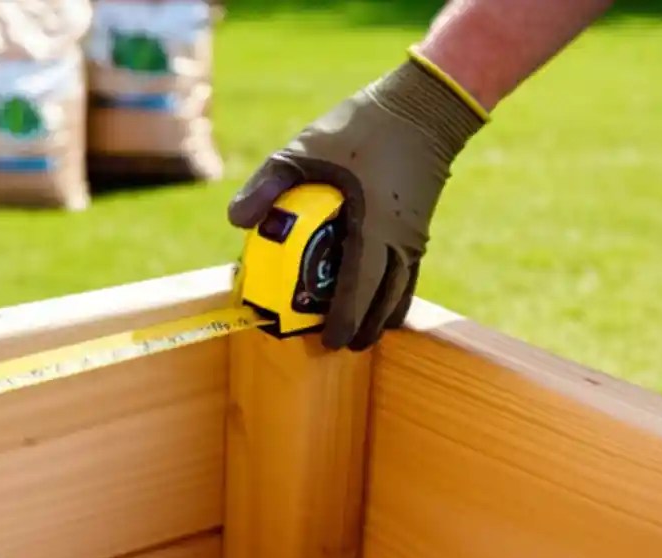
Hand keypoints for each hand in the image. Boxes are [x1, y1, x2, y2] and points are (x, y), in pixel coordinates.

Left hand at [227, 52, 486, 349]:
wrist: (425, 106)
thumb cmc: (362, 126)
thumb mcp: (305, 150)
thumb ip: (268, 184)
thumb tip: (235, 221)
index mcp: (372, 227)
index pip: (359, 287)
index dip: (345, 318)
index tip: (332, 342)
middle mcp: (399, 239)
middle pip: (385, 299)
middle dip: (364, 326)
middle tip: (344, 347)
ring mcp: (414, 234)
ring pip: (402, 289)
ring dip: (382, 314)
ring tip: (364, 334)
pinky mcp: (419, 225)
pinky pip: (410, 272)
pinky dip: (396, 292)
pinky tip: (384, 299)